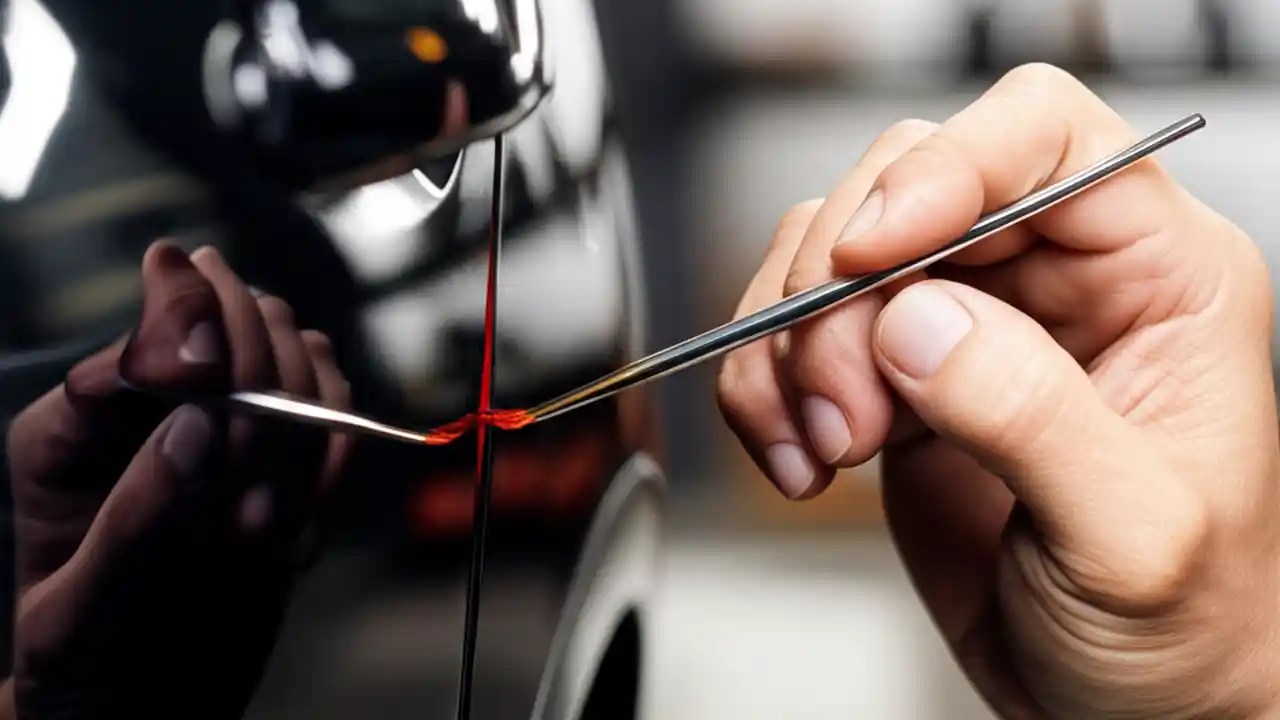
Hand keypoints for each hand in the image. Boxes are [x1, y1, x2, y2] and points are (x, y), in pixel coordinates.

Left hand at [6, 242, 353, 718]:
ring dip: (305, 431)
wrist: (157, 697)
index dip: (199, 354)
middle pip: (235, 312)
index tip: (235, 435)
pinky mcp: (282, 437)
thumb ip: (132, 519)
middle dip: (264, 393)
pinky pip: (337, 401)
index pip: (145, 337)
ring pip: (297, 345)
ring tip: (262, 528)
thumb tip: (196, 424)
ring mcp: (225, 410)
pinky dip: (337, 456)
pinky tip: (297, 524)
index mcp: (72, 427)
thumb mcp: (83, 612)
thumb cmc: (95, 663)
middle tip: (252, 504)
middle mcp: (152, 399)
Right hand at [717, 64, 1279, 717]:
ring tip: (825, 449)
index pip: (1043, 139)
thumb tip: (921, 324)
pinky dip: (767, 391)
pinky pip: (795, 336)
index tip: (870, 254)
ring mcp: (966, 328)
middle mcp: (1053, 281)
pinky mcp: (894, 380)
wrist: (1122, 710)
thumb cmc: (1184, 629)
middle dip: (841, 293)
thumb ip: (1032, 418)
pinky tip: (801, 461)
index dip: (945, 167)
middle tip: (844, 406)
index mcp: (1156, 276)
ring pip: (831, 259)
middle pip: (904, 192)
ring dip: (792, 348)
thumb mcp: (1135, 537)